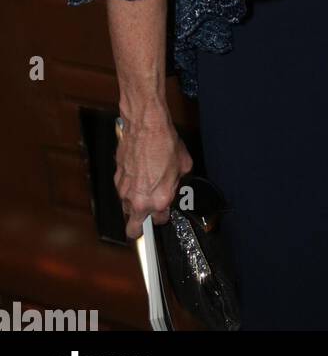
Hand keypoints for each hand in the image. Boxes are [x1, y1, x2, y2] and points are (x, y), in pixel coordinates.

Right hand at [115, 115, 193, 239]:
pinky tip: (137, 176)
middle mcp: (139, 200)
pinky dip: (128, 189)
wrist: (146, 126)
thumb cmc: (164, 143)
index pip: (160, 221)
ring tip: (144, 191)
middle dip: (139, 229)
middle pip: (133, 230)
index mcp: (159, 200)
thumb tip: (175, 187)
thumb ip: (178, 183)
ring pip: (126, 210)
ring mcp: (125, 191)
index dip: (163, 215)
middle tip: (146, 222)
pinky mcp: (116, 180)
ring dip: (134, 206)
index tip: (164, 210)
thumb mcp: (184, 165)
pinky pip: (122, 193)